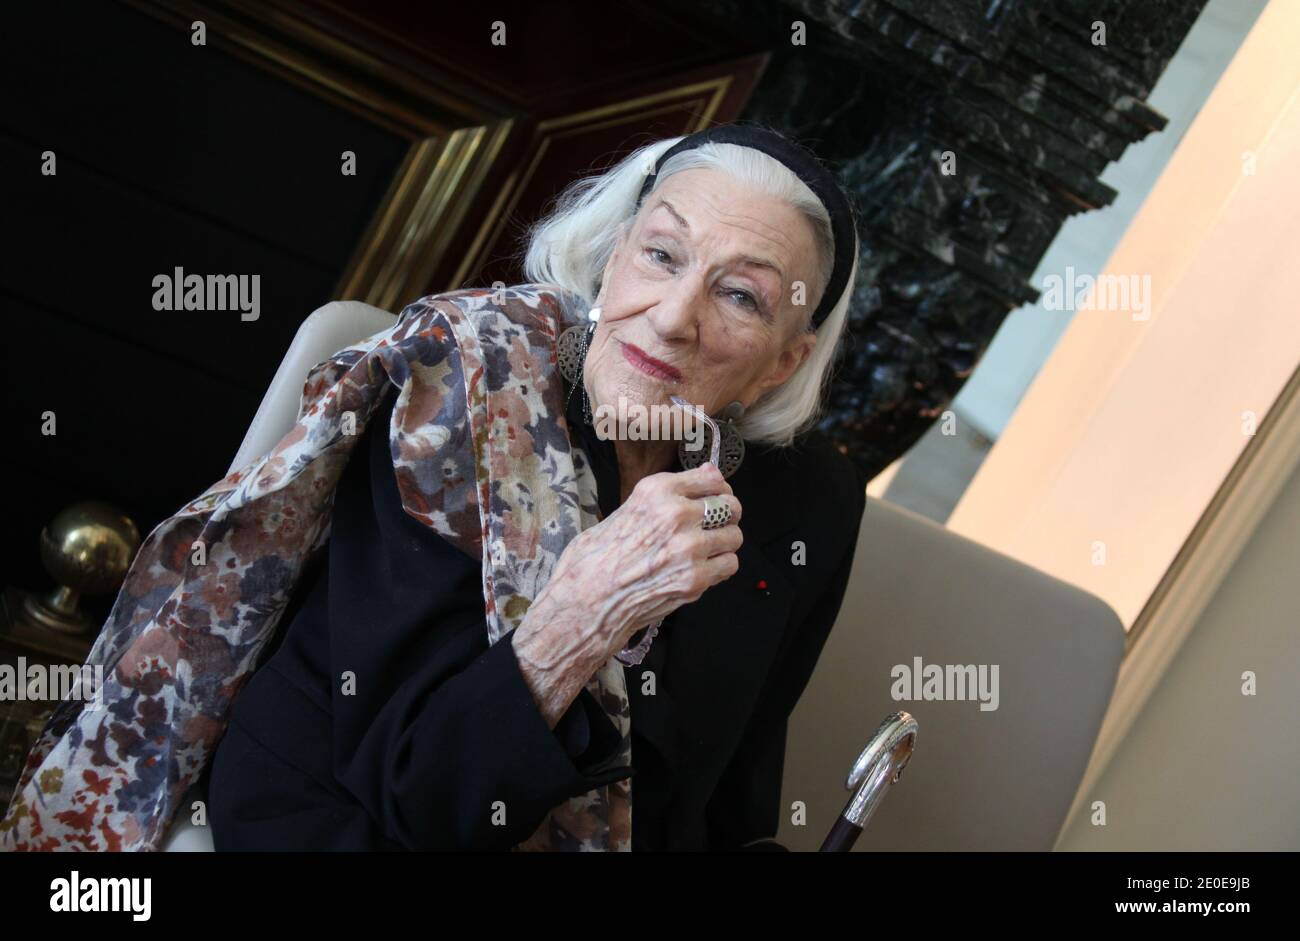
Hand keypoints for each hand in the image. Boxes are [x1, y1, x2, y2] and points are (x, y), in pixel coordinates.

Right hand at [512, 462, 741, 724]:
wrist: (586, 601)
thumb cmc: (597, 557)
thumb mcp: (626, 509)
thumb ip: (670, 493)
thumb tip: (708, 473)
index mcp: (656, 491)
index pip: (711, 478)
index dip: (717, 489)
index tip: (715, 497)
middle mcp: (676, 514)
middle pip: (729, 506)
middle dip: (726, 515)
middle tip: (713, 526)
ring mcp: (689, 548)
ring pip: (734, 536)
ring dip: (724, 543)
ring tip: (704, 552)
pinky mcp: (696, 579)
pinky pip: (729, 564)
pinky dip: (720, 568)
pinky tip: (701, 569)